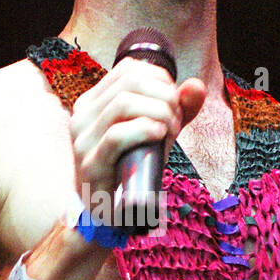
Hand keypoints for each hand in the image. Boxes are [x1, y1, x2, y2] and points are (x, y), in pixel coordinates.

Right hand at [69, 57, 205, 207]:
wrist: (112, 211)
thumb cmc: (133, 167)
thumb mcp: (158, 132)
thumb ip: (177, 109)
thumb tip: (196, 86)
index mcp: (93, 101)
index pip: (129, 68)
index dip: (160, 78)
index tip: (175, 101)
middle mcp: (82, 115)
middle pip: (130, 82)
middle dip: (164, 95)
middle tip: (177, 119)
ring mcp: (82, 139)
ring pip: (123, 104)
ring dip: (158, 112)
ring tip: (170, 130)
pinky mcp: (90, 164)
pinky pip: (116, 135)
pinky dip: (144, 129)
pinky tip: (160, 135)